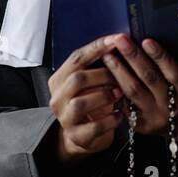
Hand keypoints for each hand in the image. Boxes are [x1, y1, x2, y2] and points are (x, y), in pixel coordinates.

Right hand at [47, 36, 122, 164]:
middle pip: (77, 79)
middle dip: (103, 75)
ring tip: (119, 94)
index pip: (76, 58)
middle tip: (120, 77)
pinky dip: (110, 119)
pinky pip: (94, 126)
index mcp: (59, 79)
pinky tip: (120, 114)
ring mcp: (65, 119)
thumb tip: (118, 42)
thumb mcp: (89, 83)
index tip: (117, 40)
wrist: (81, 136)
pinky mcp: (77, 136)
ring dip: (104, 96)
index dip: (97, 48)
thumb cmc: (89, 102)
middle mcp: (57, 98)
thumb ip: (96, 65)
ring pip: (81, 103)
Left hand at [101, 34, 177, 151]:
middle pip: (150, 79)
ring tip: (108, 54)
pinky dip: (114, 86)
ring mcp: (154, 118)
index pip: (174, 73)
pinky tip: (104, 74)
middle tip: (120, 39)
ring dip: (118, 70)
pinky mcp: (140, 125)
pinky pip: (124, 103)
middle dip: (133, 57)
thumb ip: (172, 67)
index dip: (160, 57)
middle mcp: (171, 108)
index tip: (146, 40)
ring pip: (133, 91)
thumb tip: (147, 42)